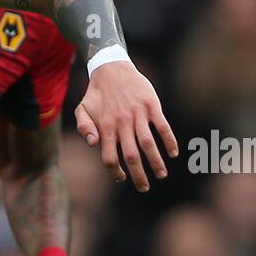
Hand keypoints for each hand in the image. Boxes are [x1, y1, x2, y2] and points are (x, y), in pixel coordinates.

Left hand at [74, 60, 176, 191]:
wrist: (112, 67)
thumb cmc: (97, 94)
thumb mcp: (81, 110)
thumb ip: (83, 128)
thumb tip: (93, 145)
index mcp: (105, 127)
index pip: (110, 157)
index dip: (115, 171)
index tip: (122, 178)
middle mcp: (122, 123)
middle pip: (131, 155)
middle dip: (138, 175)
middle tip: (144, 188)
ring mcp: (138, 115)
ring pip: (148, 144)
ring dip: (156, 162)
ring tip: (161, 175)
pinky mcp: (151, 106)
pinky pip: (162, 126)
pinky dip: (169, 140)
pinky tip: (173, 153)